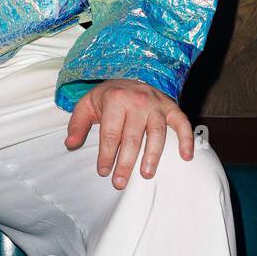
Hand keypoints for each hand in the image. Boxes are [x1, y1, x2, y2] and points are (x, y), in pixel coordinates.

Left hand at [64, 78, 193, 187]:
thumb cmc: (109, 96)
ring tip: (146, 174)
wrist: (133, 73)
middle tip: (120, 182)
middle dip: (125, 162)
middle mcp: (137, 101)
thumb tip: (70, 144)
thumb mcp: (87, 104)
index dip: (106, 154)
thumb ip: (77, 124)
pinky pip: (182, 123)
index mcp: (115, 100)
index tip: (103, 171)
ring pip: (156, 133)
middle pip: (132, 137)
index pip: (110, 133)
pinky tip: (186, 156)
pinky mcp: (171, 107)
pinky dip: (186, 139)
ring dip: (152, 155)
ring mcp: (156, 105)